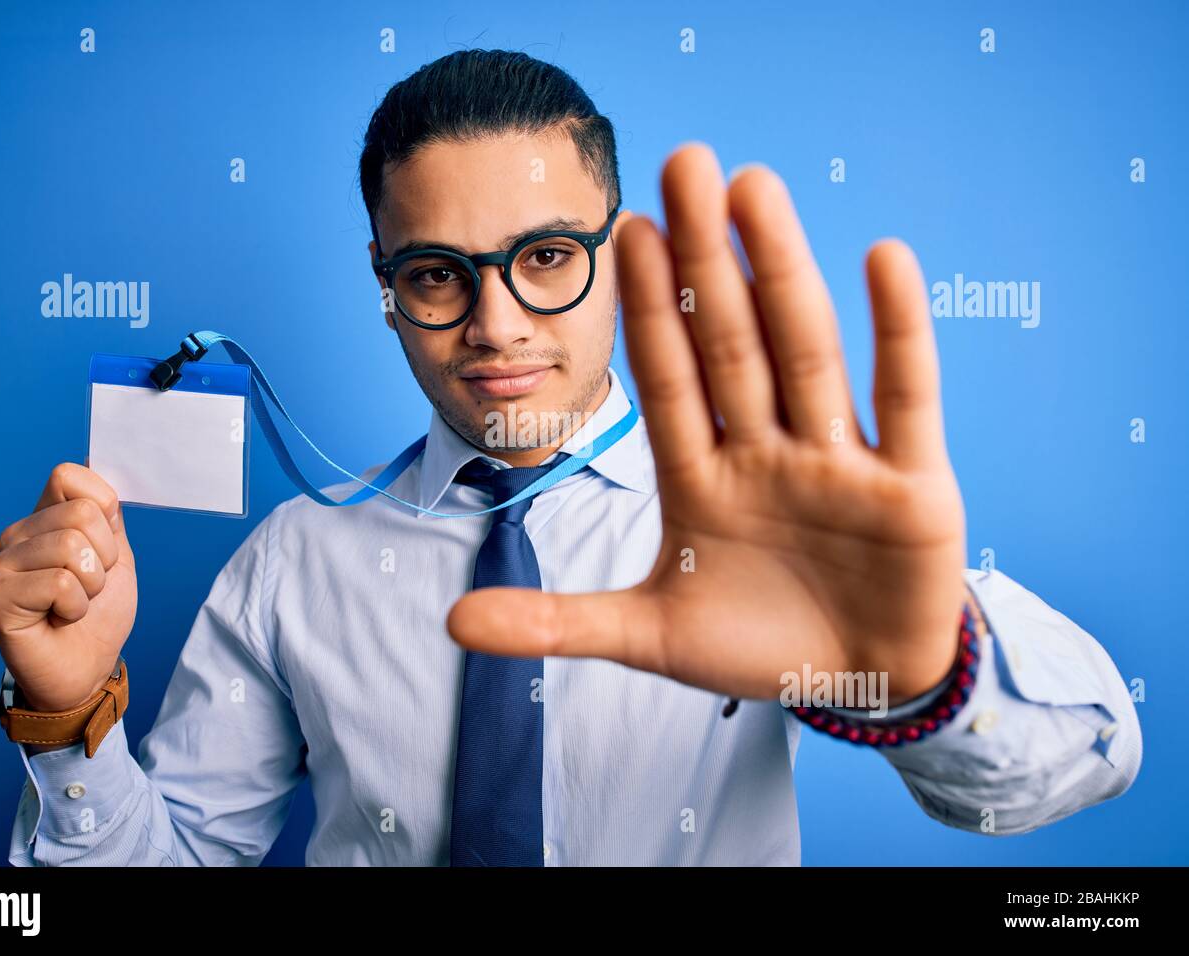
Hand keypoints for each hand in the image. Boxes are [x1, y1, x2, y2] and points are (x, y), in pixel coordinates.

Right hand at [0, 463, 136, 712]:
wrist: (87, 668)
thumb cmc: (99, 615)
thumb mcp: (115, 556)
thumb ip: (106, 515)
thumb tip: (92, 464)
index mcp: (44, 519)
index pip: (69, 475)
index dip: (104, 513)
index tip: (103, 551)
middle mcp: (17, 534)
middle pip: (80, 513)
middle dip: (104, 557)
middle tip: (88, 587)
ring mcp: (2, 563)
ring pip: (72, 546)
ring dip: (91, 585)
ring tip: (73, 604)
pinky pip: (60, 581)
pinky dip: (75, 606)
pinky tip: (58, 619)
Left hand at [447, 143, 966, 703]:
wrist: (860, 686)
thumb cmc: (756, 647)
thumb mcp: (650, 635)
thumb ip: (557, 622)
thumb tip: (452, 624)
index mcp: (702, 478)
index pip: (668, 377)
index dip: (650, 307)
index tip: (627, 230)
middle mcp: (765, 452)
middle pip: (731, 341)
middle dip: (707, 258)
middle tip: (684, 162)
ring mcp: (839, 462)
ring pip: (805, 350)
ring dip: (781, 270)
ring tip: (754, 187)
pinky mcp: (913, 485)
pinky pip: (905, 398)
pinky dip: (900, 333)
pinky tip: (883, 258)